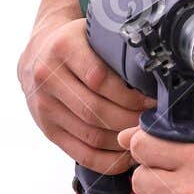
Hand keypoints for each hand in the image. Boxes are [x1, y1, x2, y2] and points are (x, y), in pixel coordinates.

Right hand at [17, 16, 155, 173]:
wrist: (38, 54)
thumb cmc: (76, 43)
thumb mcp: (92, 32)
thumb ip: (115, 48)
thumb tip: (155, 72)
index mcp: (63, 48)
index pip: (99, 79)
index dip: (130, 95)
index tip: (152, 100)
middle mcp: (48, 78)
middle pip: (96, 111)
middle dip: (130, 120)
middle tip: (153, 121)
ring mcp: (45, 107)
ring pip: (91, 135)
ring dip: (122, 141)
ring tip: (143, 136)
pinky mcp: (48, 130)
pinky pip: (81, 154)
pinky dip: (108, 161)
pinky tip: (126, 156)